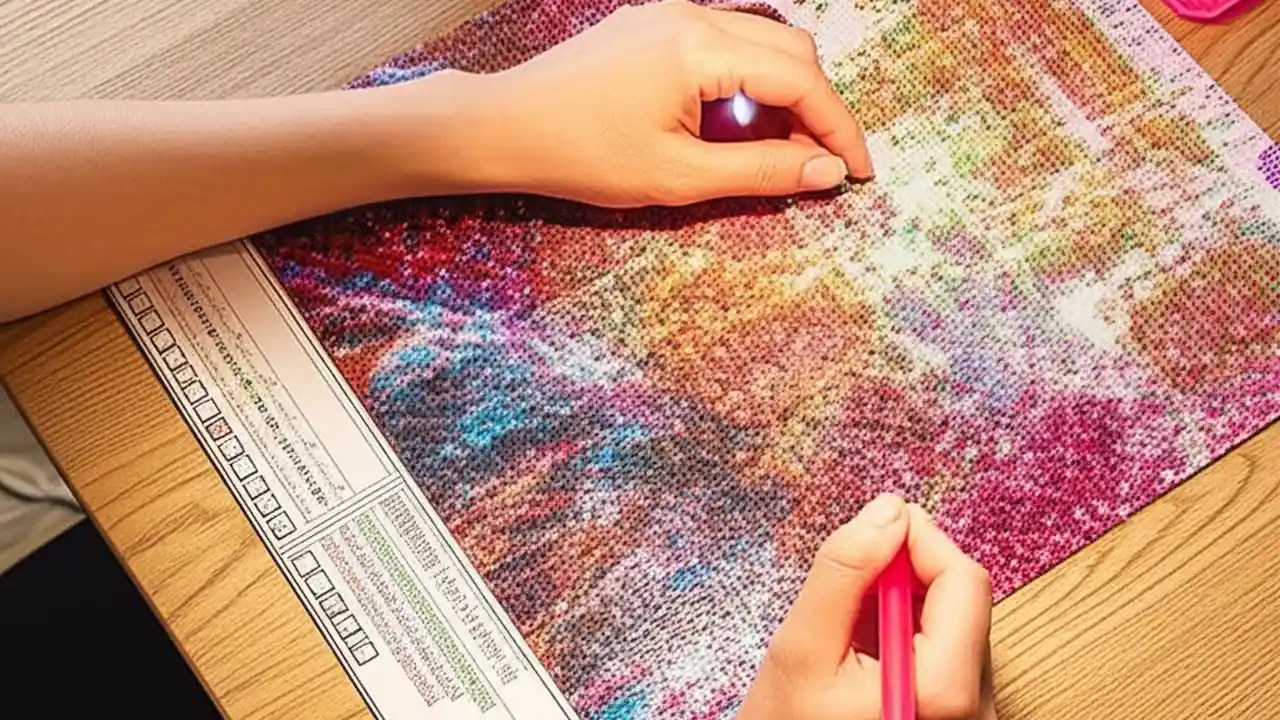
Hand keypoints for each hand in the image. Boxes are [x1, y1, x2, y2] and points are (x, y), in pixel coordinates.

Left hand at [454, 0, 872, 206]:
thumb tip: (827, 172)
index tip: (858, 173)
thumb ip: (761, 172)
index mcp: (701, 49)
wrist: (504, 127)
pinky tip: (733, 124)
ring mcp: (670, 14)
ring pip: (760, 42)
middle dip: (817, 108)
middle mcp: (692, 16)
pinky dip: (745, 81)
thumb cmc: (581, 155)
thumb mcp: (678, 177)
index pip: (801, 80)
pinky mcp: (652, 24)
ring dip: (781, 93)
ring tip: (776, 151)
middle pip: (791, 50)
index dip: (839, 128)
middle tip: (818, 166)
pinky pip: (723, 42)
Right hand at [738, 494, 997, 719]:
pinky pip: (950, 654)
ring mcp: (974, 718)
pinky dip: (909, 635)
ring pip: (956, 624)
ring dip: (905, 604)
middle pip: (964, 601)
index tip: (874, 526)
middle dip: (907, 574)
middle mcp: (977, 709)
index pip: (963, 580)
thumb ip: (844, 573)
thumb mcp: (800, 649)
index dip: (919, 539)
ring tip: (848, 630)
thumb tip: (886, 510)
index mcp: (944, 692)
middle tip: (848, 582)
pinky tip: (864, 655)